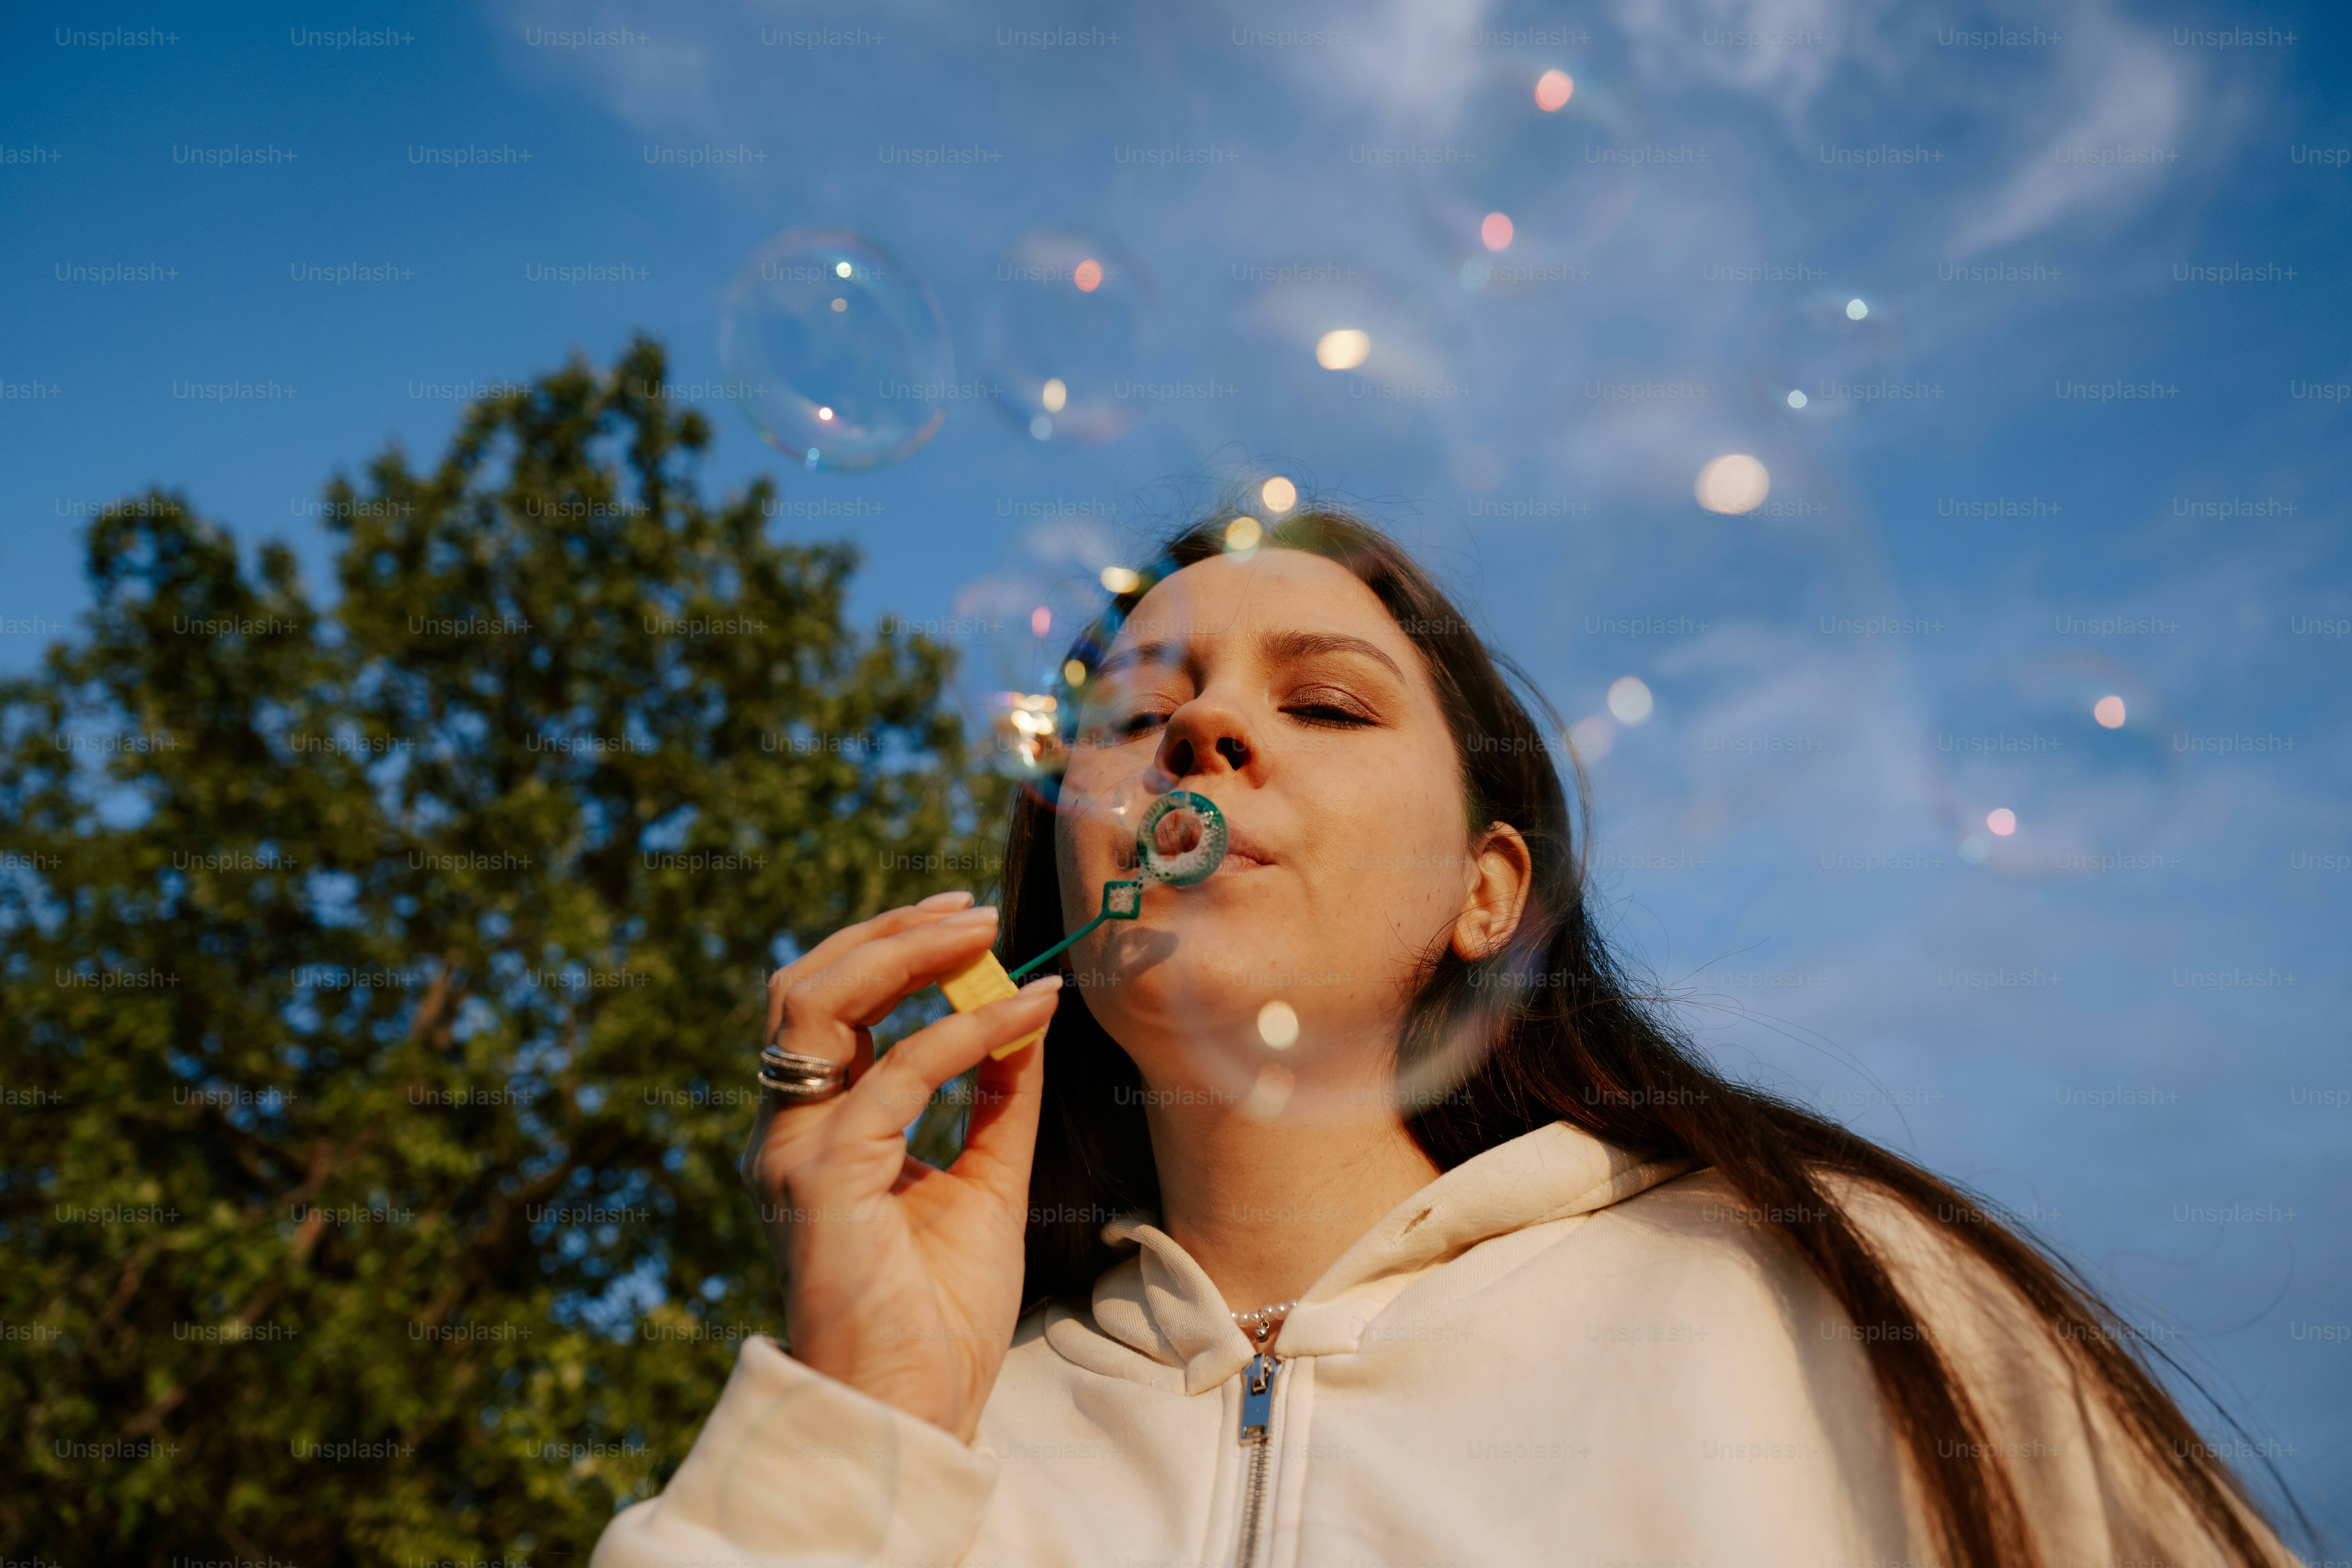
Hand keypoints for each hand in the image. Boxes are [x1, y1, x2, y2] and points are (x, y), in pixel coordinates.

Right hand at [738, 891, 1058, 1441]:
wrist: (916, 1410)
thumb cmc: (940, 1313)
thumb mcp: (986, 1180)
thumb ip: (996, 1098)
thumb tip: (1026, 1010)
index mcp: (818, 1136)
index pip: (831, 1012)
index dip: (892, 955)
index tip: (967, 925)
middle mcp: (790, 1136)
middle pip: (809, 989)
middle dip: (888, 936)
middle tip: (969, 911)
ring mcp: (796, 1154)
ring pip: (820, 1007)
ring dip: (904, 956)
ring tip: (980, 932)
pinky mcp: (825, 1178)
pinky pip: (896, 1074)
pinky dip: (966, 1030)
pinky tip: (1024, 1012)